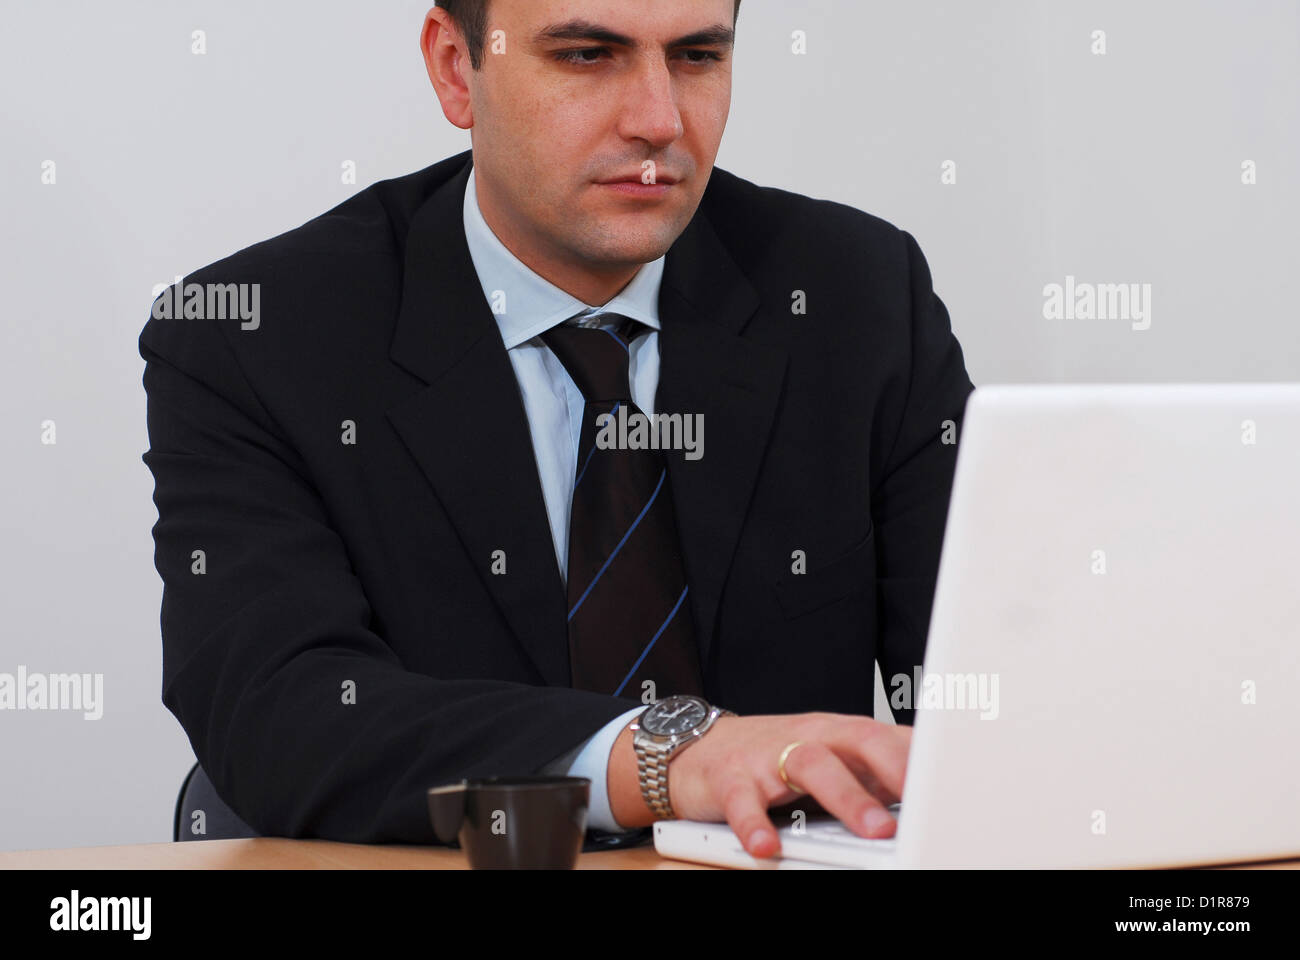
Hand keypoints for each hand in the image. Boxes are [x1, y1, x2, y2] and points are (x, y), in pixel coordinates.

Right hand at [667, 712, 909, 858]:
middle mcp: (809, 738)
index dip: (922, 757)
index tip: (957, 781)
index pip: (888, 736)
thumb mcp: (828, 759)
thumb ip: (873, 775)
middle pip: (858, 741)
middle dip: (894, 769)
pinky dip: (756, 823)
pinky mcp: (730, 778)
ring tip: (875, 832)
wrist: (696, 748)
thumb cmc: (773, 758)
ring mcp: (769, 756)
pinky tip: (767, 847)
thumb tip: (933, 796)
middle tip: (925, 803)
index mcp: (839, 734)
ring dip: (847, 798)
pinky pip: (744, 800)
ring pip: (812, 766)